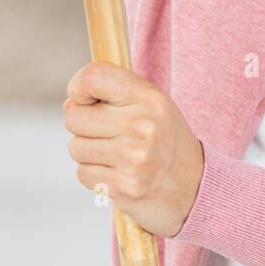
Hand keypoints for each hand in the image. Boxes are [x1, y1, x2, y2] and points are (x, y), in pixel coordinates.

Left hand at [63, 62, 204, 238]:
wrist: (195, 188)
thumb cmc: (165, 141)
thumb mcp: (152, 106)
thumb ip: (114, 95)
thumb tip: (69, 105)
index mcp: (150, 99)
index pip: (94, 77)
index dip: (78, 87)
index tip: (84, 99)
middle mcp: (143, 126)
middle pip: (75, 117)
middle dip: (83, 127)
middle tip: (109, 135)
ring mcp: (133, 158)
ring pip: (76, 148)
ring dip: (89, 154)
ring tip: (117, 156)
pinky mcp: (123, 187)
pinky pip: (82, 173)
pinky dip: (95, 175)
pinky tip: (118, 174)